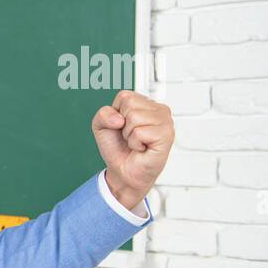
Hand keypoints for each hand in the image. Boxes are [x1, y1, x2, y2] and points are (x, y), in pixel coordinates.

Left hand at [91, 90, 173, 211]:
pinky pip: (139, 132)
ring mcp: (165, 121)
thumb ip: (103, 114)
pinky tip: (142, 148)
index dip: (116, 114)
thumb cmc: (118, 148)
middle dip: (123, 125)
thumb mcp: (101, 126)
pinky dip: (135, 143)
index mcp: (146, 104)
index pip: (124, 96)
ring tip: (137, 142)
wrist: (123, 171)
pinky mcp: (166, 135)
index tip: (122, 127)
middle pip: (129, 104)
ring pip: (134, 117)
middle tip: (131, 137)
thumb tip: (119, 119)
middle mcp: (159, 110)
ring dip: (129, 135)